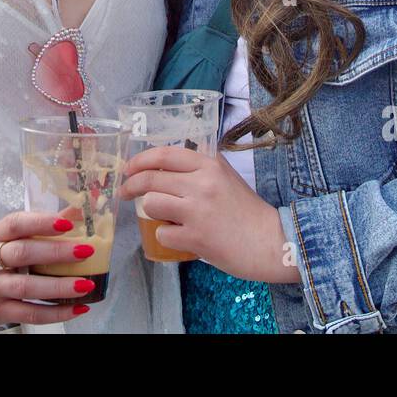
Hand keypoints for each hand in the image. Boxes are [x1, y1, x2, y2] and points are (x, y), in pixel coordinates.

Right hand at [0, 211, 98, 325]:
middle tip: (86, 251)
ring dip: (59, 287)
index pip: (16, 224)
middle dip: (56, 252)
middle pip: (22, 254)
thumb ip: (46, 224)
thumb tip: (80, 210)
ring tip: (86, 284)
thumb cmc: (2, 255)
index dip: (41, 222)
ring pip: (27, 287)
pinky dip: (57, 313)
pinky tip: (78, 308)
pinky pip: (30, 314)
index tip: (67, 224)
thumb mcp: (15, 236)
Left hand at [118, 145, 298, 283]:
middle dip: (130, 186)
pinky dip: (166, 237)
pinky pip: (162, 233)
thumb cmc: (248, 212)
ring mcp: (198, 210)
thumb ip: (201, 169)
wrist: (272, 242)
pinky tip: (179, 238)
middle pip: (151, 179)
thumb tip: (167, 168)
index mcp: (209, 165)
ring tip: (161, 217)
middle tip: (124, 192)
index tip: (129, 169)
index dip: (140, 161)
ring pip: (151, 204)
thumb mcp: (227, 178)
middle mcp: (202, 183)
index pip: (164, 155)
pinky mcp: (196, 237)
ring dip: (150, 212)